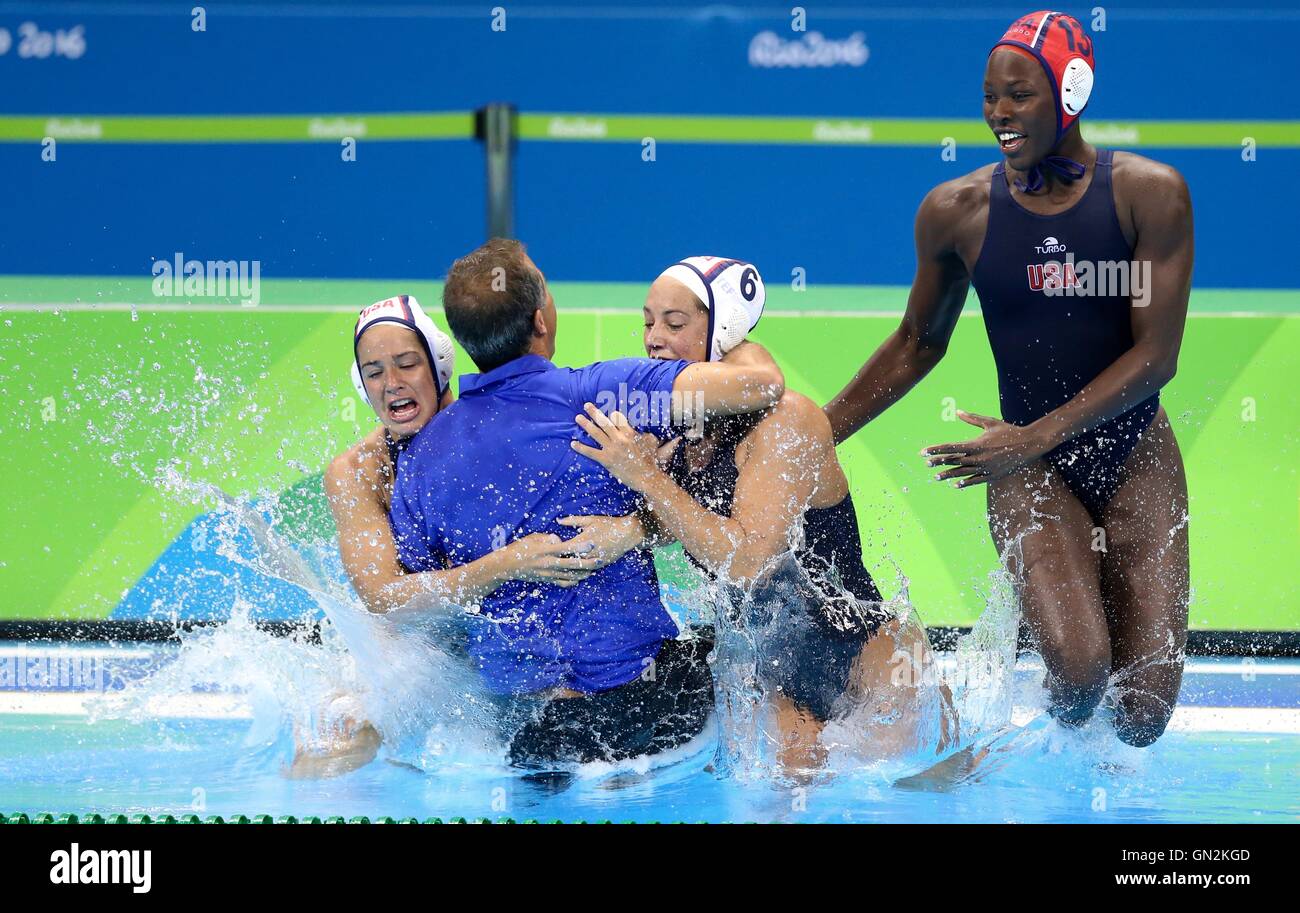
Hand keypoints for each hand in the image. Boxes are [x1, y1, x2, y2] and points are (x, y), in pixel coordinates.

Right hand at [501, 531, 604, 587]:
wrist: (507, 566)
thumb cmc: (520, 548)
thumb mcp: (533, 538)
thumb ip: (548, 538)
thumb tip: (559, 539)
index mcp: (546, 550)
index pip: (566, 548)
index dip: (580, 546)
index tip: (591, 543)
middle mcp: (548, 563)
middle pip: (572, 565)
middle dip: (587, 563)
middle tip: (599, 559)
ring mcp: (548, 573)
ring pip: (570, 576)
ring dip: (583, 573)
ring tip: (594, 570)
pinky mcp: (547, 580)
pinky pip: (563, 583)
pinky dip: (572, 581)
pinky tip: (580, 578)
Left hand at [556, 514, 644, 567]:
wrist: (627, 534)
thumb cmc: (608, 524)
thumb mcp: (590, 520)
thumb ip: (573, 520)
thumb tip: (558, 521)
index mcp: (582, 541)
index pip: (563, 549)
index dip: (555, 550)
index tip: (549, 550)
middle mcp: (587, 553)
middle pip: (568, 561)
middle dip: (560, 561)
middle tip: (550, 563)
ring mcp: (594, 560)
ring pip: (577, 568)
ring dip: (569, 569)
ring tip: (560, 569)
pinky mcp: (601, 565)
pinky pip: (587, 570)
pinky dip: (580, 571)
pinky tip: (574, 571)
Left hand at [571, 403, 662, 491]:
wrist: (646, 477)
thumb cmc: (650, 461)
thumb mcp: (652, 443)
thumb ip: (645, 434)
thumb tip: (642, 431)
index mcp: (630, 433)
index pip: (618, 418)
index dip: (612, 414)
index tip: (608, 411)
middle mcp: (619, 439)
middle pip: (604, 422)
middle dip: (594, 412)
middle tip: (586, 405)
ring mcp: (611, 449)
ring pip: (595, 433)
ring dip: (586, 424)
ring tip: (578, 418)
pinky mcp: (606, 460)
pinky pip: (591, 452)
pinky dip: (581, 447)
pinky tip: (573, 443)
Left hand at [922, 410, 1049, 487]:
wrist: (1029, 445)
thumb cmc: (1009, 431)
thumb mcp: (989, 423)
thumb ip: (972, 419)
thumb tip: (958, 411)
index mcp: (976, 444)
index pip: (950, 448)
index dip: (936, 450)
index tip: (924, 452)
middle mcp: (979, 458)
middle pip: (954, 461)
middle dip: (939, 462)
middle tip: (926, 464)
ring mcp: (986, 468)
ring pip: (962, 473)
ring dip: (948, 475)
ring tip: (936, 477)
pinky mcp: (993, 475)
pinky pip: (975, 481)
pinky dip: (965, 483)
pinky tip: (955, 485)